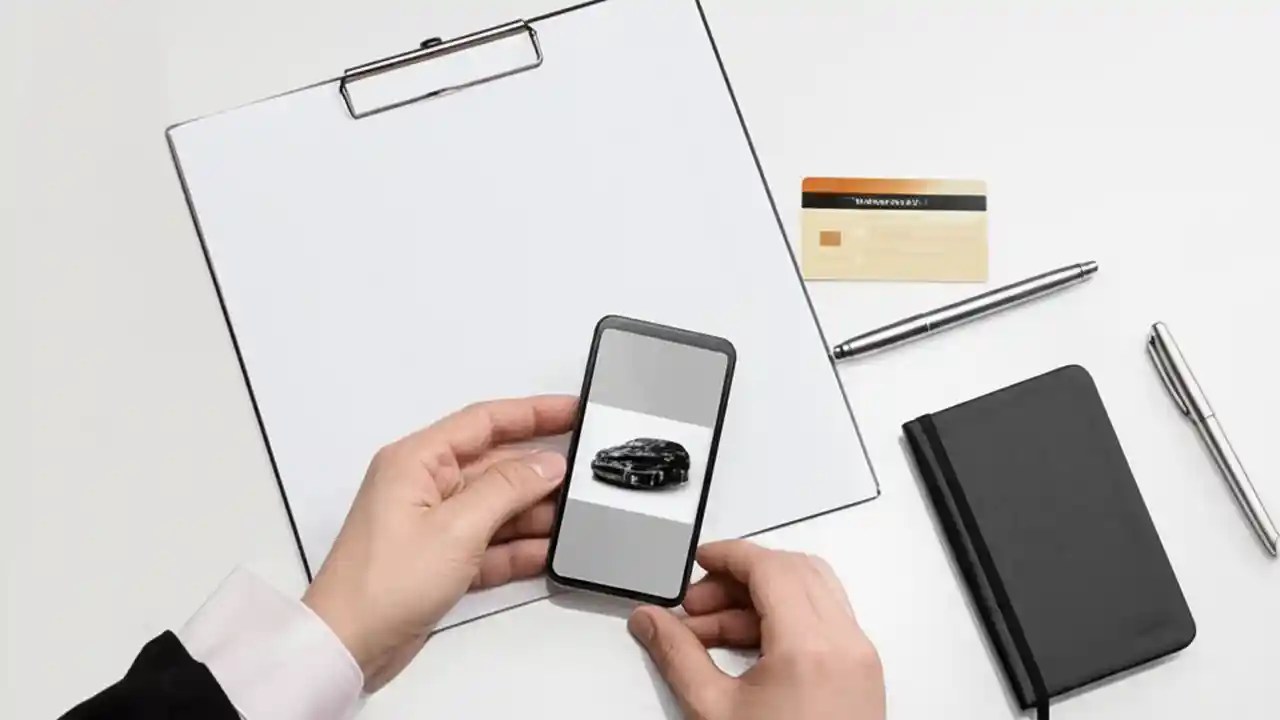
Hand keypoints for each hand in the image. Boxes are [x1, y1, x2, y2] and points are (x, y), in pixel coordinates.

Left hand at [303, 395, 575, 690]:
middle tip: (585, 472)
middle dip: (539, 470)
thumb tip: (546, 462)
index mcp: (417, 461)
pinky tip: (550, 551)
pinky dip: (519, 548)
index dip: (533, 413)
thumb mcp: (457, 527)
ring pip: (497, 507)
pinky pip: (491, 544)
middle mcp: (425, 486)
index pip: (485, 422)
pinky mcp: (442, 560)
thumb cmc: (382, 583)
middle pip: (495, 464)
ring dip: (534, 513)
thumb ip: (507, 489)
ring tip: (577, 517)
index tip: (574, 411)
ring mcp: (434, 524)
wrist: (348, 646)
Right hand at [628, 541, 884, 719]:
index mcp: (811, 646)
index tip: (698, 561)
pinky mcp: (862, 674)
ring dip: (762, 598)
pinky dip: (786, 619)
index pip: (770, 567)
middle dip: (739, 578)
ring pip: (813, 592)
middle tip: (696, 603)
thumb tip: (650, 622)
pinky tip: (746, 649)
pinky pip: (825, 621)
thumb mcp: (714, 712)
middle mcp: (846, 644)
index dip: (728, 555)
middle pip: (794, 571)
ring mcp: (860, 658)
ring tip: (712, 631)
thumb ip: (677, 656)